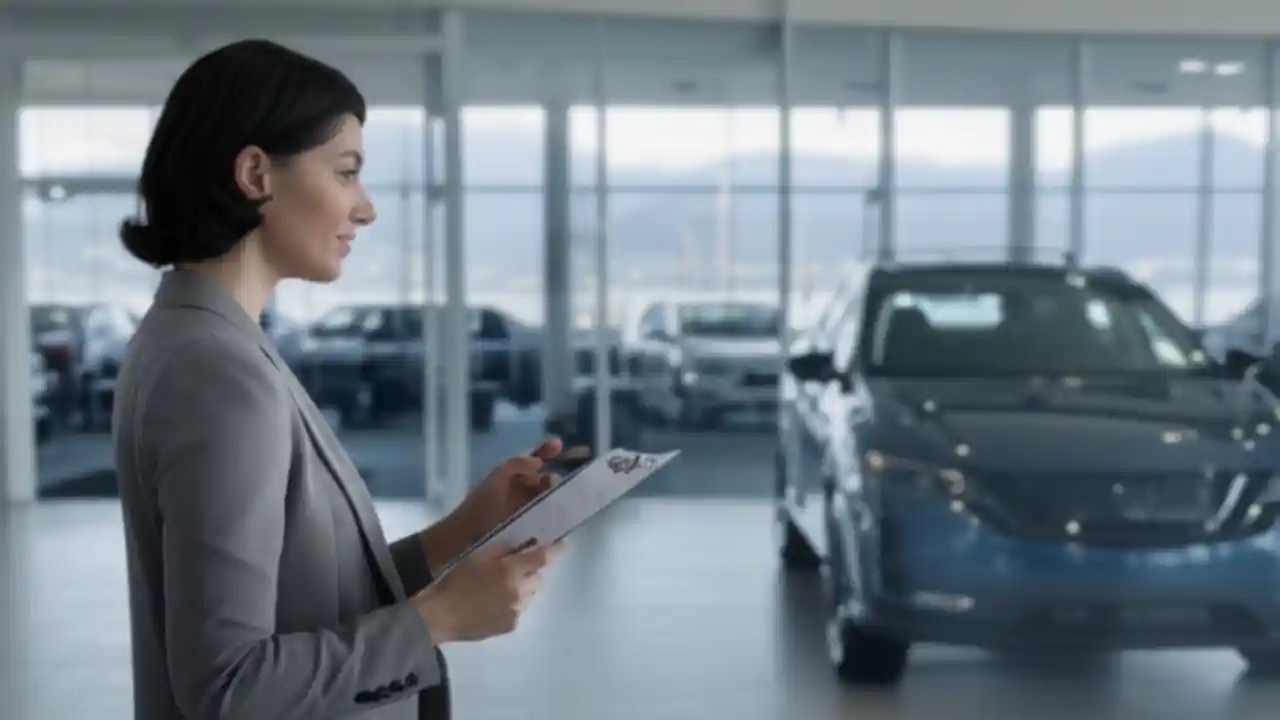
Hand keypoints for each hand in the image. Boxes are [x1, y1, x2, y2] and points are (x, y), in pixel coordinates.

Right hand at [412, 540, 563, 642]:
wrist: (439, 616)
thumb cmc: (454, 580)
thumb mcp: (477, 556)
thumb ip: (502, 550)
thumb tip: (522, 544)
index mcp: (510, 571)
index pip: (542, 558)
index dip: (554, 550)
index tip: (562, 545)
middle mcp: (519, 592)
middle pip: (538, 577)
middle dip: (530, 571)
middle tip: (513, 568)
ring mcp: (517, 611)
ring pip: (531, 594)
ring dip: (523, 588)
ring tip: (501, 588)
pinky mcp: (511, 626)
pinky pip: (520, 609)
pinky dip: (514, 603)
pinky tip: (494, 604)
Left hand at [453, 437, 590, 544]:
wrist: (463, 541)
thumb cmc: (478, 509)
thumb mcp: (494, 481)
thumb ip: (515, 466)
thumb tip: (539, 461)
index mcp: (514, 475)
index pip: (537, 458)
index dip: (550, 450)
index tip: (562, 446)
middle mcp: (523, 489)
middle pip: (548, 478)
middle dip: (562, 475)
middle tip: (570, 478)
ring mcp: (528, 508)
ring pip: (551, 497)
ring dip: (562, 495)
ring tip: (569, 497)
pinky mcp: (531, 527)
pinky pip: (549, 516)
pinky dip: (559, 514)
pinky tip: (569, 516)